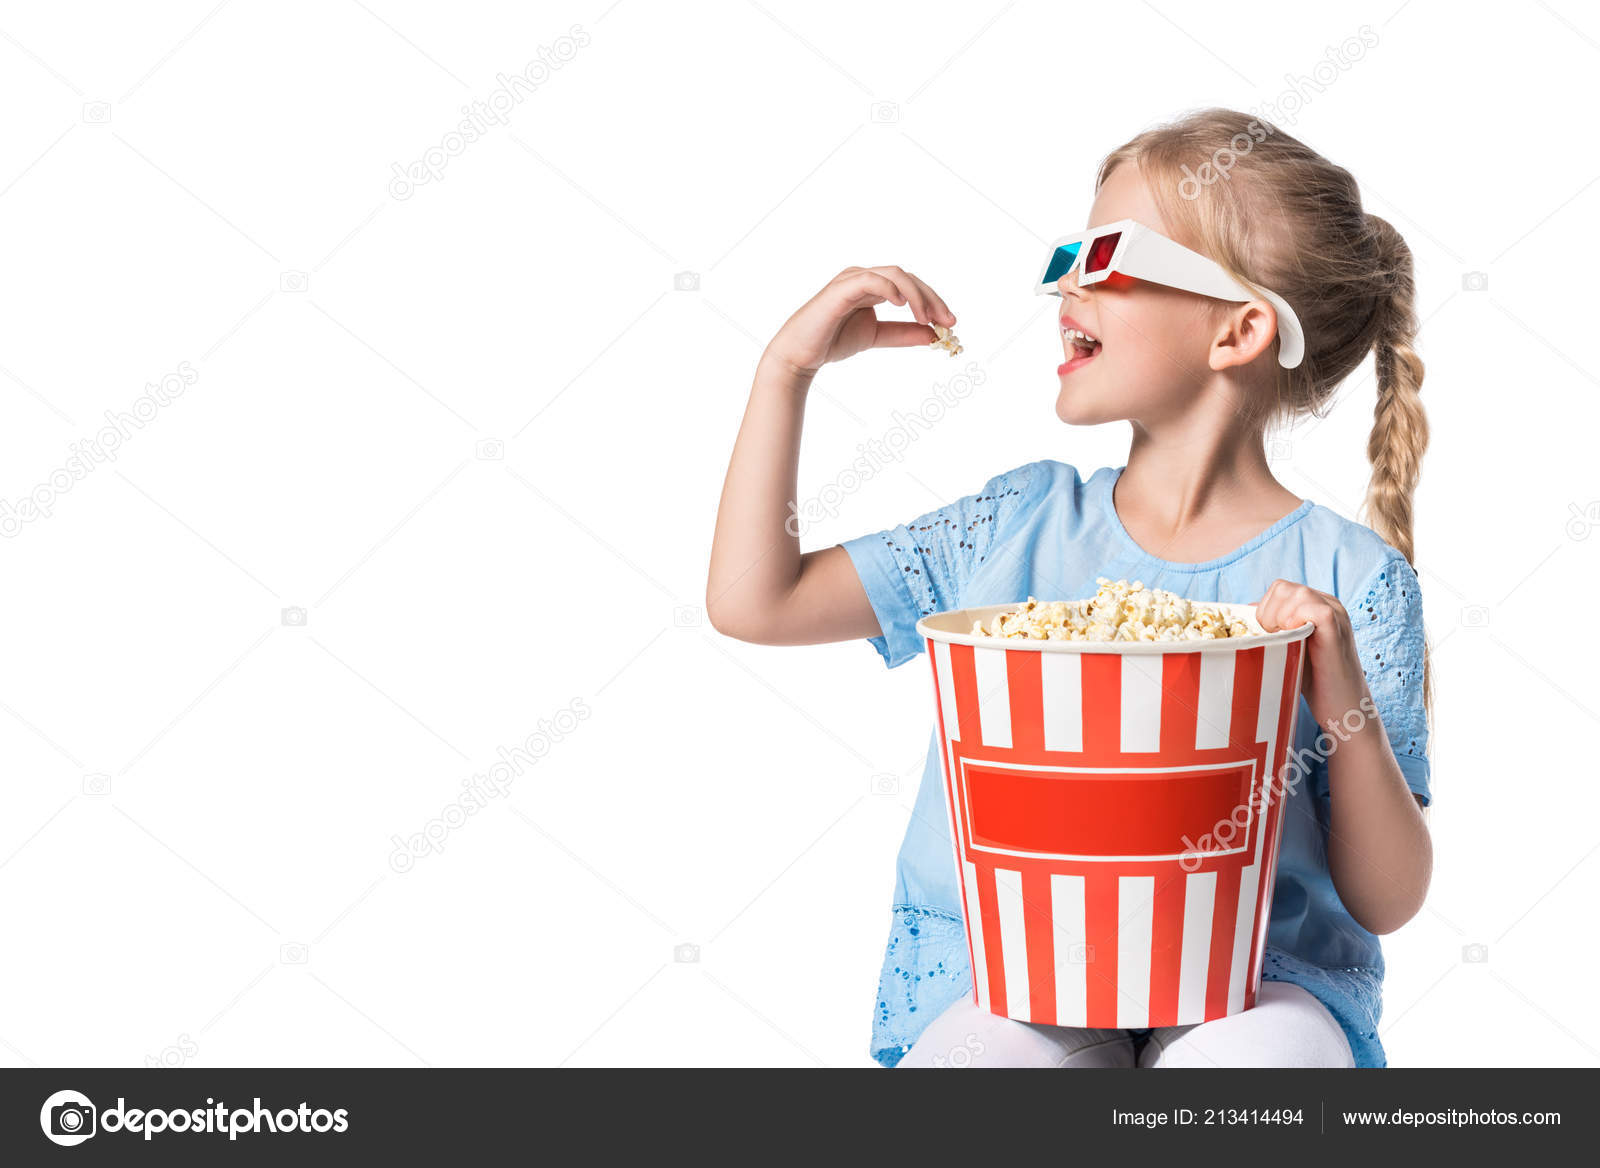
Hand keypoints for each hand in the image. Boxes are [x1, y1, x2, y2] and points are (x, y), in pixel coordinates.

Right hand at [763, 266, 955, 377]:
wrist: (801, 355)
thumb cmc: (832, 342)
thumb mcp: (876, 337)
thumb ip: (903, 334)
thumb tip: (934, 335)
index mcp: (873, 286)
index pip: (911, 286)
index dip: (934, 301)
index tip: (950, 324)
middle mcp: (864, 277)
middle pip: (908, 277)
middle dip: (932, 298)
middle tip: (948, 321)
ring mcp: (852, 279)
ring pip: (895, 274)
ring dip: (916, 295)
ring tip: (927, 318)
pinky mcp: (841, 288)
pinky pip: (871, 279)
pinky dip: (890, 288)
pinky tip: (902, 304)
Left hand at [1254, 579, 1366, 724]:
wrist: (1342, 706)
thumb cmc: (1313, 680)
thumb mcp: (1288, 646)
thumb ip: (1273, 626)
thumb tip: (1248, 608)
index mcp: (1316, 604)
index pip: (1279, 589)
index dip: (1265, 610)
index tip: (1268, 636)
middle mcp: (1328, 603)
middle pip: (1283, 587)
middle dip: (1268, 614)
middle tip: (1275, 641)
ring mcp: (1336, 613)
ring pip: (1296, 594)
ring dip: (1279, 619)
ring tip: (1285, 642)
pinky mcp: (1337, 627)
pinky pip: (1313, 608)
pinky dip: (1296, 622)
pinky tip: (1296, 641)